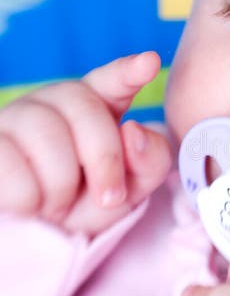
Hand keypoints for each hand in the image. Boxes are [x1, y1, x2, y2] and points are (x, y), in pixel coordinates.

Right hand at [0, 52, 172, 236]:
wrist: (29, 232)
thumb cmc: (80, 206)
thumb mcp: (125, 192)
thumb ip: (148, 162)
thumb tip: (133, 130)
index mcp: (96, 106)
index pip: (112, 80)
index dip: (128, 72)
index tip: (149, 63)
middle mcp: (54, 102)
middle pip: (86, 109)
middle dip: (105, 161)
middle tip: (107, 198)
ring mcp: (15, 117)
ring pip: (46, 136)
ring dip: (61, 187)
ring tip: (56, 205)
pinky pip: (10, 165)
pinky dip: (28, 199)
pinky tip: (28, 206)